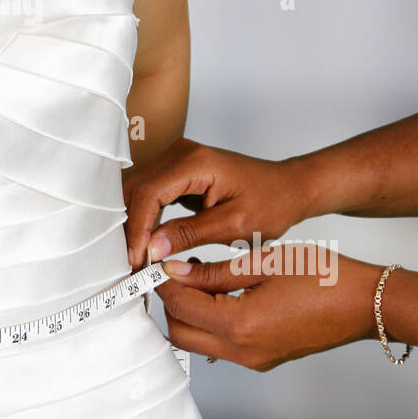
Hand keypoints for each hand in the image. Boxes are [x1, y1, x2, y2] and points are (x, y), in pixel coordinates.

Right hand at [124, 137, 308, 270]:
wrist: (289, 188)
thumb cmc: (271, 203)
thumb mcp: (234, 225)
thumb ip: (190, 234)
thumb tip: (152, 248)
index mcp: (195, 162)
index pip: (149, 193)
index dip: (137, 228)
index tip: (136, 260)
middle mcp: (180, 154)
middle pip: (136, 189)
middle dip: (128, 227)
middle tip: (130, 264)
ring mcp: (176, 160)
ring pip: (138, 192)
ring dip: (133, 224)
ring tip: (135, 257)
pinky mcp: (176, 173)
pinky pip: (149, 194)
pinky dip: (143, 218)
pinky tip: (146, 243)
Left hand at [155, 245, 381, 370]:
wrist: (362, 303)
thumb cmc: (322, 277)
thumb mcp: (261, 263)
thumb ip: (212, 271)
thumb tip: (175, 272)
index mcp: (240, 325)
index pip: (180, 307)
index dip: (164, 283)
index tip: (160, 262)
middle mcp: (243, 352)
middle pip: (180, 333)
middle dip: (170, 302)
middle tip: (173, 271)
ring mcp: (253, 360)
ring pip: (198, 341)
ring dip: (189, 313)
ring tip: (199, 277)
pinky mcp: (262, 359)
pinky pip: (221, 345)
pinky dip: (210, 321)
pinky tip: (220, 293)